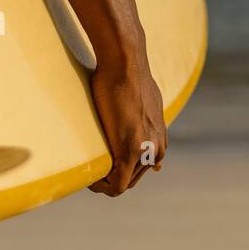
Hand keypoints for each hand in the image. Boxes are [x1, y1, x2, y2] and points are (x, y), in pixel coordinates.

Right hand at [87, 57, 166, 195]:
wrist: (125, 64)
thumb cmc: (127, 76)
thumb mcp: (145, 99)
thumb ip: (147, 116)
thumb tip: (148, 116)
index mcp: (159, 138)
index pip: (141, 169)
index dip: (120, 170)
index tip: (103, 164)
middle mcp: (156, 147)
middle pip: (133, 178)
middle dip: (113, 177)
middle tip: (92, 169)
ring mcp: (145, 150)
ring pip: (124, 182)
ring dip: (106, 181)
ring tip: (89, 172)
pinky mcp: (130, 151)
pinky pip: (117, 184)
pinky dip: (102, 186)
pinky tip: (89, 179)